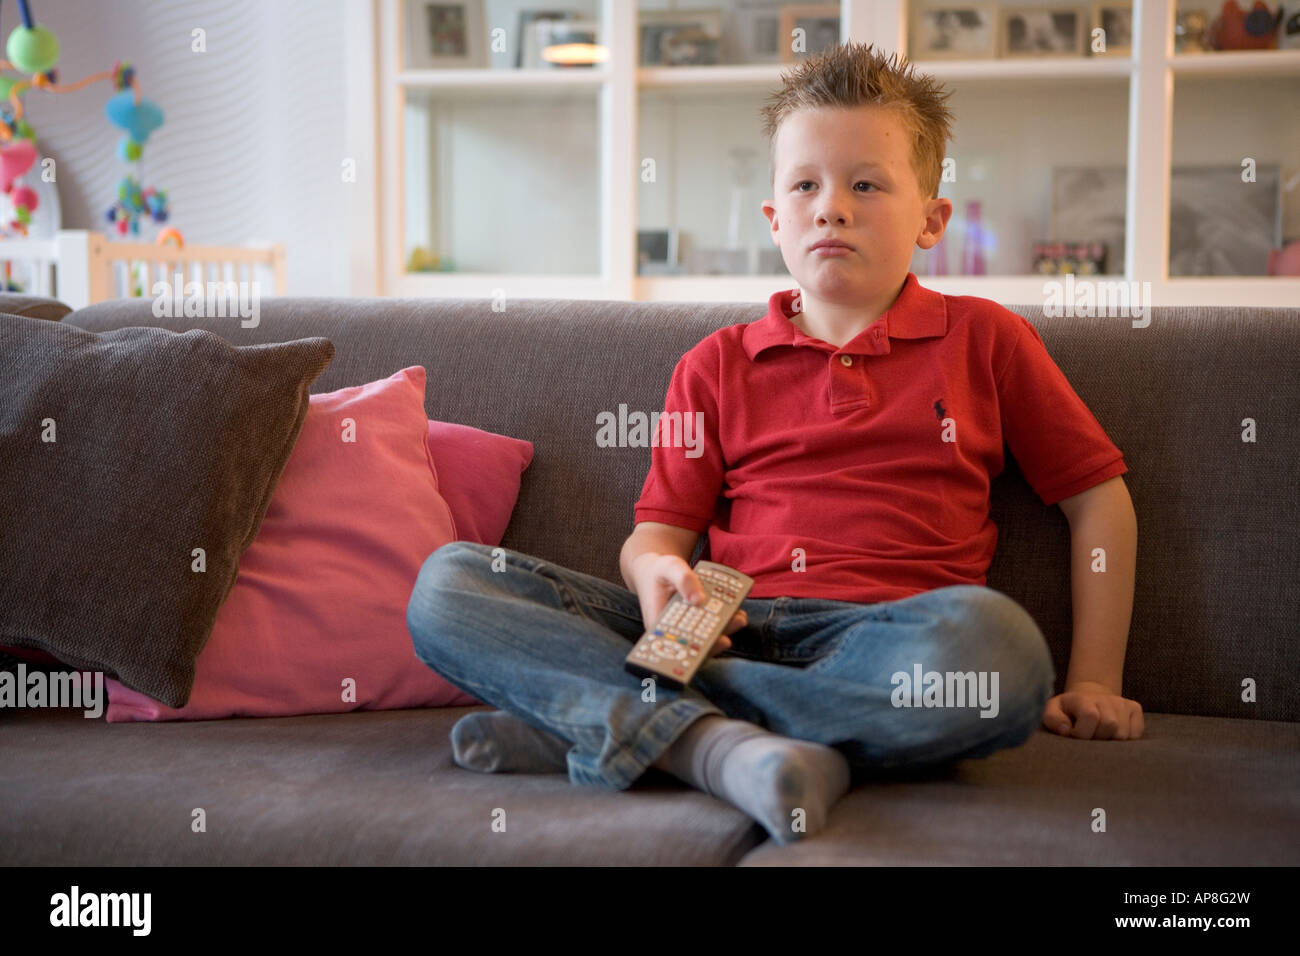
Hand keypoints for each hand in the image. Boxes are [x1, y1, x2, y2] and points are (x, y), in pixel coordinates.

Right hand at [629, 553, 747, 657]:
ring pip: (706, 635)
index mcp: (658, 621)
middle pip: (693, 642)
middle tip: (728, 635)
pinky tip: (737, 613)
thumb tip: (699, 600)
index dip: (689, 649)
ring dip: (724, 630)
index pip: (673, 642)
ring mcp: (686, 626)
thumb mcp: (671, 567)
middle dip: (713, 640)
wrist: (659, 570)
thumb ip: (684, 580)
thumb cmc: (661, 571)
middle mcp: (672, 629)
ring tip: (739, 619)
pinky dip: (725, 620)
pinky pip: (711, 625)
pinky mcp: (697, 621)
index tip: (706, 647)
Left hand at [1042, 681, 1143, 739]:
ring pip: (1123, 733)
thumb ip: (1053, 720)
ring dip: (1111, 740)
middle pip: (1110, 726)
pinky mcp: (1135, 708)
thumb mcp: (1053, 711)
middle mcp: (1106, 698)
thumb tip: (1066, 730)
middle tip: (1090, 735)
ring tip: (1100, 734)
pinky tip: (1112, 733)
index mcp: (1083, 698)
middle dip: (1098, 737)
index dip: (1082, 732)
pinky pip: (1136, 734)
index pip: (1091, 716)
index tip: (1075, 735)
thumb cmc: (1068, 711)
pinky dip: (1125, 739)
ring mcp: (1122, 703)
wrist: (1089, 697)